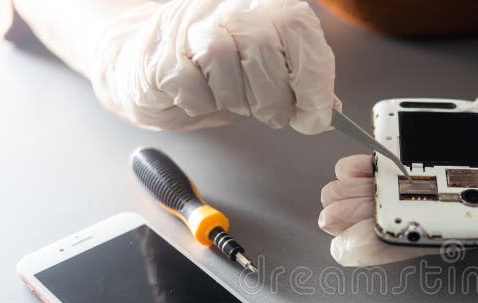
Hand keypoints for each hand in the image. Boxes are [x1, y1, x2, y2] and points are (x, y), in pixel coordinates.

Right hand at [91, 0, 335, 132]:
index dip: (313, 78)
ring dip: (236, 99)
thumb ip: (299, 86)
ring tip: (233, 102)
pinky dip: (202, 103)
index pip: (298, 27)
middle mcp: (228, 6)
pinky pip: (189, 82)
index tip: (315, 116)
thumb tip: (329, 109)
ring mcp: (189, 26)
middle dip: (274, 98)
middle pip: (263, 47)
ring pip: (223, 59)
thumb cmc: (216, 74)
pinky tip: (200, 99)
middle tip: (271, 114)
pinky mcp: (159, 54)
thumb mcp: (267, 77)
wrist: (148, 65)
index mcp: (264, 7)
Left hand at [319, 37, 477, 266]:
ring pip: (406, 193)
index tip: (352, 246)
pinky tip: (358, 164)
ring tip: (335, 191)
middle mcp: (473, 201)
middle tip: (330, 215)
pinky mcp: (450, 151)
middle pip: (412, 219)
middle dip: (366, 220)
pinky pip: (411, 162)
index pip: (436, 239)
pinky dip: (383, 163)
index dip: (392, 245)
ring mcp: (459, 176)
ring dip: (368, 194)